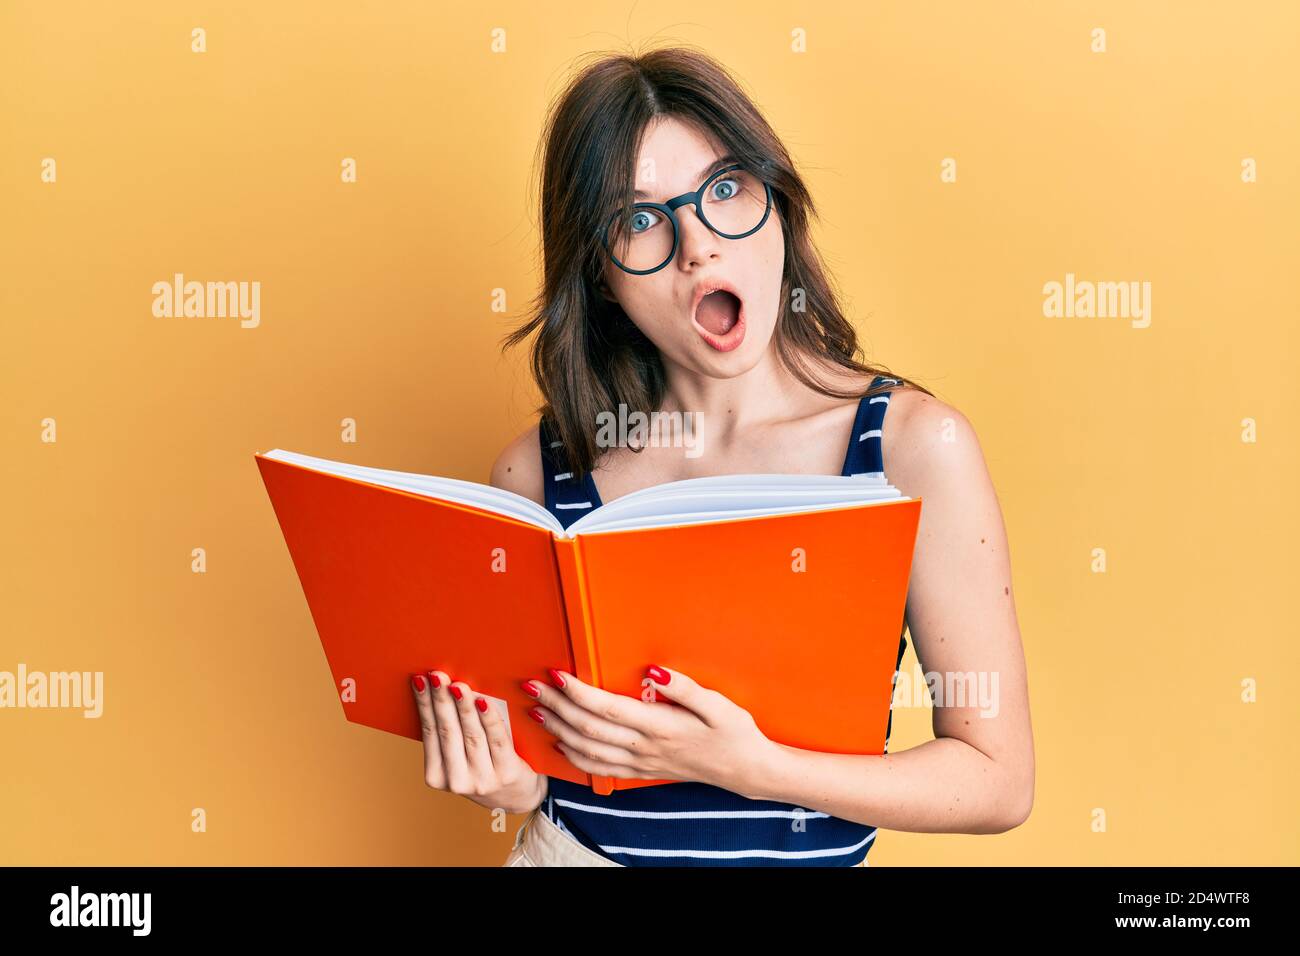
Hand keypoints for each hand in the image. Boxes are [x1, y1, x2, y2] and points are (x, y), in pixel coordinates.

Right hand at [412, 670, 545, 814]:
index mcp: (437, 776)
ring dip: (463, 706)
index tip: (419, 680)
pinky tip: (483, 701)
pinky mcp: (507, 773)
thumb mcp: (460, 759)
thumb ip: (452, 734)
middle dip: (440, 700)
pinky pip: (497, 739)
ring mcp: (482, 779)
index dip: (424, 705)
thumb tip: (444, 690)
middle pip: (447, 732)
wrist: (518, 796)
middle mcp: (457, 781)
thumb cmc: (484, 768)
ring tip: (457, 685)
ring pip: (470, 734)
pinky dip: (489, 718)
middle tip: (436, 675)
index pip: (429, 733)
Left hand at [521, 665, 776, 796]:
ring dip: (558, 729)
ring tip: (537, 710)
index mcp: (659, 726)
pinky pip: (599, 768)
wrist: (745, 770)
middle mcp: (644, 747)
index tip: (556, 673)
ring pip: (587, 750)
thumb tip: (654, 671)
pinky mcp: (641, 772)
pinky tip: (560, 743)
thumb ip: (684, 688)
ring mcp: (640, 763)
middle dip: (556, 705)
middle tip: (532, 685)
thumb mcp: (718, 704)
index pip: (606, 708)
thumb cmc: (734, 732)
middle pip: (588, 727)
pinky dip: (574, 756)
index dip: (577, 691)